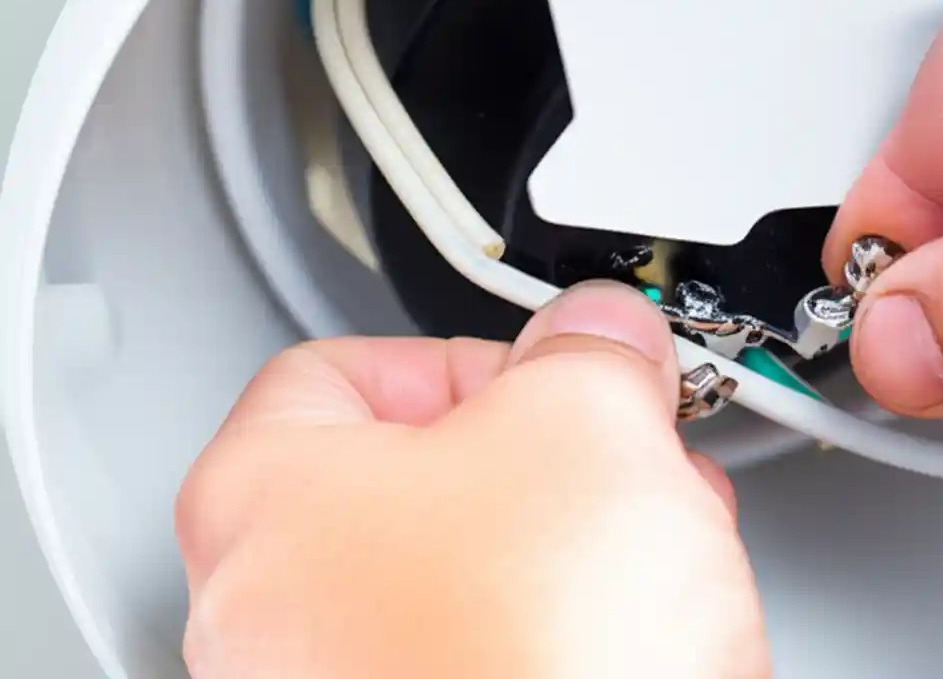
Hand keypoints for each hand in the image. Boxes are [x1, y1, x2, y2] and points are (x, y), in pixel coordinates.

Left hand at [176, 282, 768, 677]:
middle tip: (609, 446)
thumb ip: (589, 348)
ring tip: (647, 534)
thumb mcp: (587, 424)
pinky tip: (633, 619)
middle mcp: (270, 612)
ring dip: (557, 534)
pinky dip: (549, 619)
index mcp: (261, 498)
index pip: (337, 367)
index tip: (545, 368)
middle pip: (406, 474)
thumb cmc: (534, 657)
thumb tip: (602, 331)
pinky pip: (476, 648)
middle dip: (537, 448)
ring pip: (452, 569)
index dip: (466, 351)